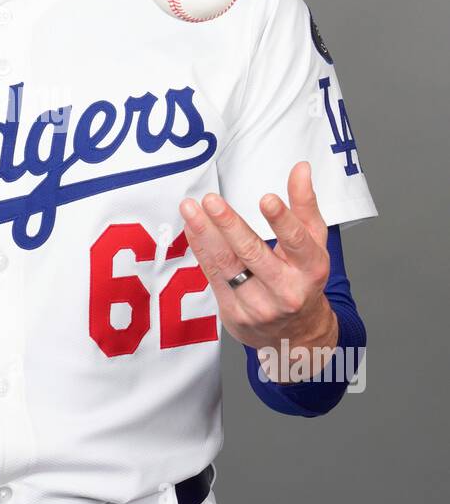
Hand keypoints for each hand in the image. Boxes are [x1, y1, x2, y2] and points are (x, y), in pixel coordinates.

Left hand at [178, 162, 337, 371]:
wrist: (294, 335)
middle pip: (254, 254)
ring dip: (205, 234)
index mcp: (311, 270)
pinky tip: (192, 227)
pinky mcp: (235, 314)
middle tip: (212, 200)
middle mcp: (286, 291)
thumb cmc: (303, 279)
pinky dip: (201, 249)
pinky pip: (214, 276)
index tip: (266, 199)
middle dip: (230, 225)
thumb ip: (306, 206)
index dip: (282, 221)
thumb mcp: (314, 244)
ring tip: (190, 208)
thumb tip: (301, 168)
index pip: (298, 243)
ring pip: (227, 265)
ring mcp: (259, 305)